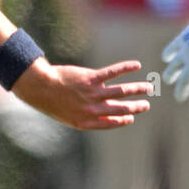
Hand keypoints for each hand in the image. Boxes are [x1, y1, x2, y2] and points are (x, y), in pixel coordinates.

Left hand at [11, 59, 152, 129]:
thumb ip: (85, 116)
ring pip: (122, 91)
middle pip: (121, 108)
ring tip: (149, 87)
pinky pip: (113, 73)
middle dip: (136, 107)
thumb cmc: (50, 101)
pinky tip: (136, 65)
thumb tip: (103, 116)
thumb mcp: (67, 115)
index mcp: (86, 121)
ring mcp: (92, 94)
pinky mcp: (91, 79)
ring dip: (138, 89)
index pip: (112, 122)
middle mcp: (92, 109)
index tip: (131, 118)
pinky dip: (126, 68)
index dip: (124, 120)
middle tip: (146, 105)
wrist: (39, 87)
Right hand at [162, 7, 188, 117]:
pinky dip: (168, 56)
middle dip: (182, 93)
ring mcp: (187, 54)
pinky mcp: (183, 40)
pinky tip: (168, 59)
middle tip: (181, 97)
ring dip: (171, 76)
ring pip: (172, 70)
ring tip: (169, 79)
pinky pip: (170, 51)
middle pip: (183, 86)